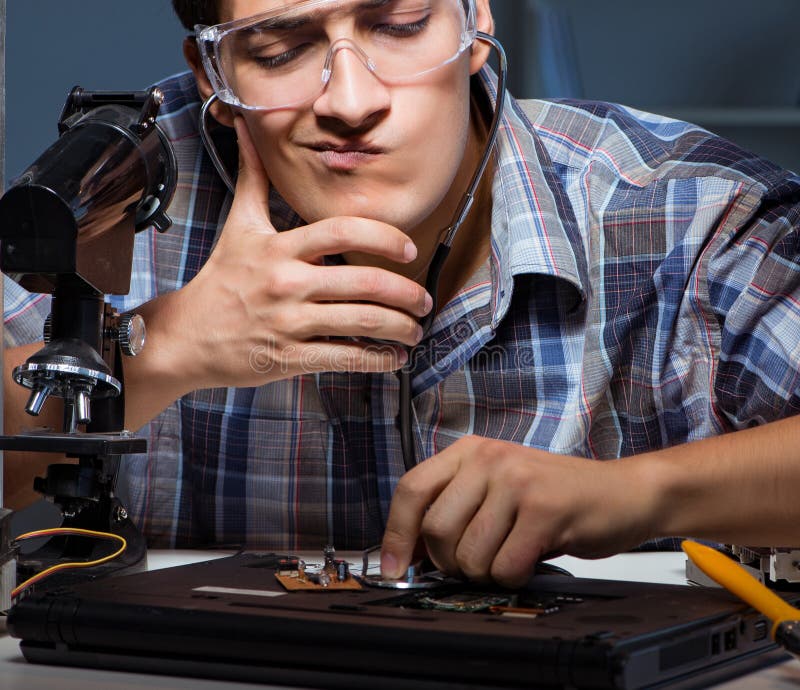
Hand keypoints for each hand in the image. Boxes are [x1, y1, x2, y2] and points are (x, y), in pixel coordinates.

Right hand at [155, 116, 431, 391]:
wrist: (187, 336)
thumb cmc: (220, 280)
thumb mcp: (238, 226)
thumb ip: (253, 179)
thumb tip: (247, 128)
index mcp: (280, 248)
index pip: (343, 232)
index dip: (384, 238)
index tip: (409, 249)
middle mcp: (288, 284)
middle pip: (364, 283)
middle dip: (406, 292)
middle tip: (424, 300)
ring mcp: (289, 323)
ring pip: (361, 323)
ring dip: (400, 327)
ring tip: (416, 328)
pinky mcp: (289, 357)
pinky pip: (344, 358)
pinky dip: (377, 359)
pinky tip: (395, 357)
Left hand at [380, 435, 659, 587]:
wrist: (624, 492)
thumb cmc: (556, 497)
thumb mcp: (498, 489)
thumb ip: (456, 509)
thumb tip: (410, 556)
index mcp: (471, 451)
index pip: (412, 489)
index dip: (396, 535)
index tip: (394, 570)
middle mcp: (489, 459)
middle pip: (436, 529)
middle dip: (450, 562)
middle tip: (477, 562)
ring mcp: (517, 481)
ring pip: (469, 554)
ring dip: (486, 572)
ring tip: (510, 554)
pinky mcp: (544, 509)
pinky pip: (505, 566)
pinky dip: (514, 576)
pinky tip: (532, 557)